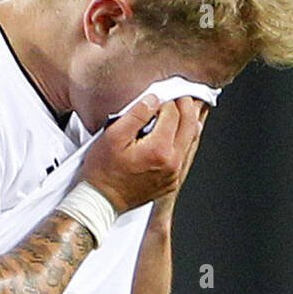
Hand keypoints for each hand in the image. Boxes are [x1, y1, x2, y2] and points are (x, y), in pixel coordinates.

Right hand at [80, 95, 206, 213]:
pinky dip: (186, 139)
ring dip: (190, 121)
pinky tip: (183, 131)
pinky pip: (185, 156)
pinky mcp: (171, 182)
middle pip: (189, 125)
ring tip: (187, 106)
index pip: (173, 114)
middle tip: (181, 93)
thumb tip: (153, 99)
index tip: (161, 92)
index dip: (168, 99)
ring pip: (191, 140)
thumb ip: (136, 115)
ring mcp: (173, 175)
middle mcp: (171, 163)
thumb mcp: (113, 136)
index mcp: (159, 150)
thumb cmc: (102, 172)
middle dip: (186, 105)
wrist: (101, 201)